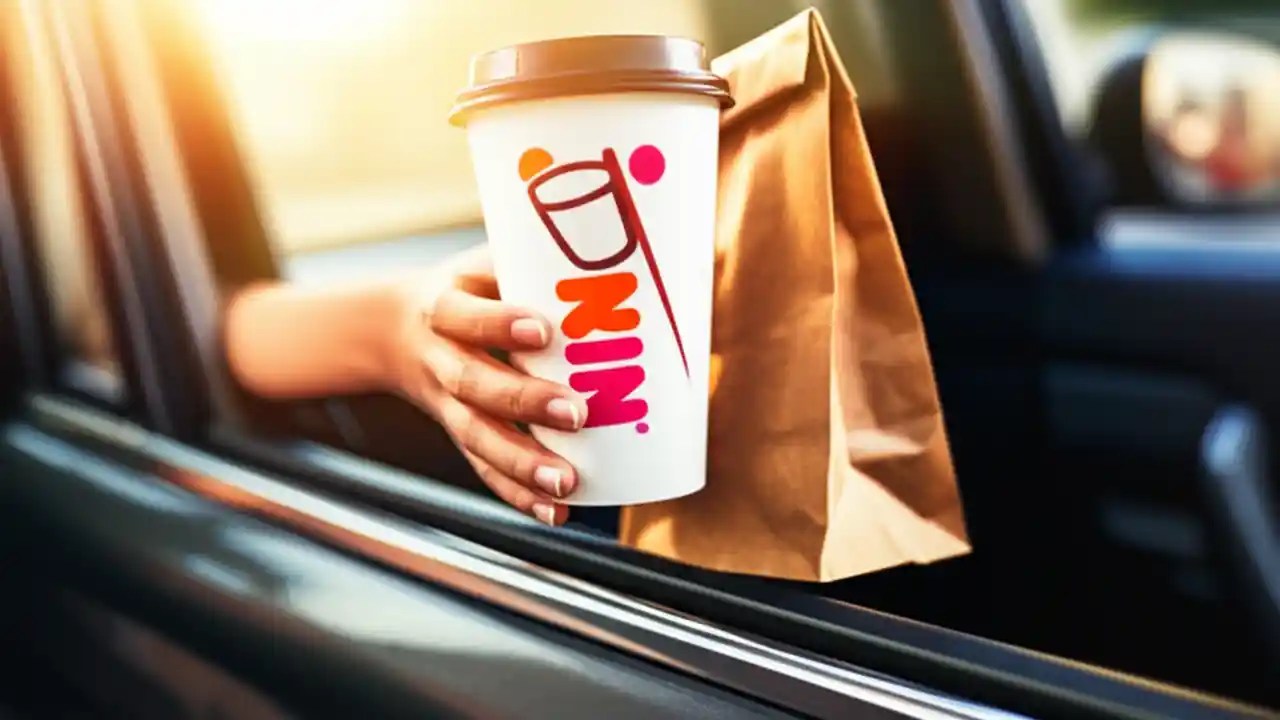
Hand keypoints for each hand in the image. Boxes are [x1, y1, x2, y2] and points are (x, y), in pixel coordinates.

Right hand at [389, 247, 584, 524]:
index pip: (466, 317)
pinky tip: (555, 512)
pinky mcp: (460, 436)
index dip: (500, 325)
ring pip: (478, 438)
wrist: (396, 330)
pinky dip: (519, 495)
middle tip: (576, 412)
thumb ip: (536, 258)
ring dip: (522, 465)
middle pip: (474, 386)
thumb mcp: (486, 263)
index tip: (544, 330)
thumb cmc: (468, 289)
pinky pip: (485, 471)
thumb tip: (627, 250)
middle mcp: (439, 360)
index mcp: (443, 308)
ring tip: (566, 482)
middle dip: (524, 402)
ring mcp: (446, 405)